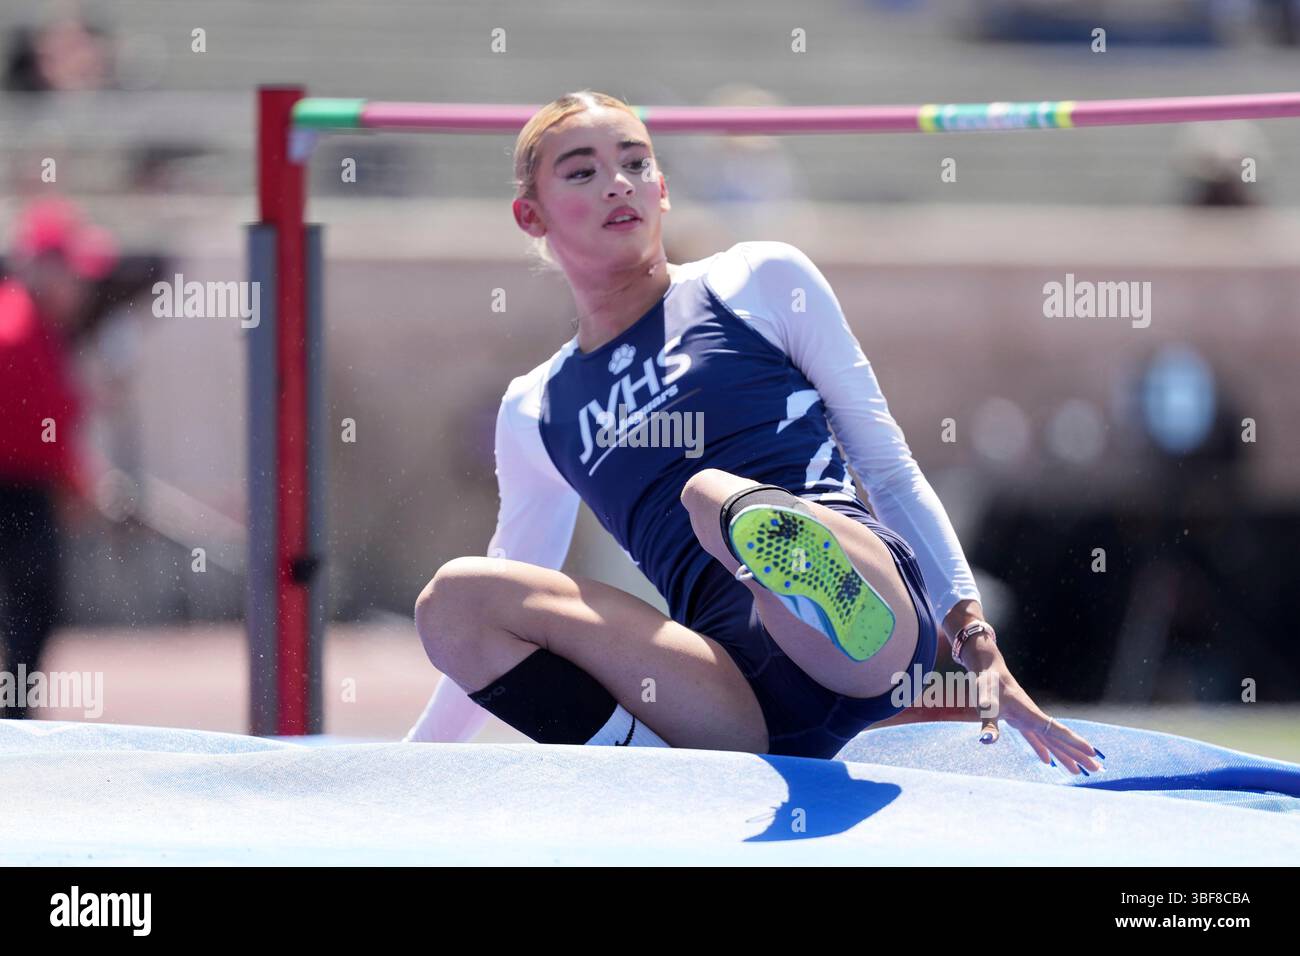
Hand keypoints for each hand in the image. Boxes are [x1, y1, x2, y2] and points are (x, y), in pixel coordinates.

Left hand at [970, 646, 1102, 774]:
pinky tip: (1048, 761)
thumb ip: (988, 724)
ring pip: (1051, 741)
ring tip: (1078, 771)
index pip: (1057, 732)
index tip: (1092, 753)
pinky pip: (1035, 738)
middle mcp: (1033, 718)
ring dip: (1065, 755)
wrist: (988, 668)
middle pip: (1060, 740)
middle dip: (1078, 755)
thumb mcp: (986, 704)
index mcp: (1030, 715)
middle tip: (1096, 770)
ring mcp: (1028, 719)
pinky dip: (1042, 750)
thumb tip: (987, 741)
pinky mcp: (1019, 720)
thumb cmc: (988, 684)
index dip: (1074, 743)